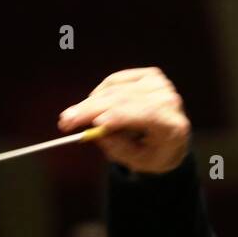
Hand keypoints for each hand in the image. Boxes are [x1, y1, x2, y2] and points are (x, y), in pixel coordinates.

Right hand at [57, 66, 190, 174]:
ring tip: (72, 118)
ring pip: (116, 89)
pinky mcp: (148, 75)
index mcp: (172, 125)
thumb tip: (97, 131)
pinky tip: (90, 106)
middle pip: (125, 100)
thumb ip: (120, 148)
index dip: (117, 116)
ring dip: (90, 103)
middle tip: (65, 121)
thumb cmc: (155, 153)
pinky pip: (115, 81)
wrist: (171, 138)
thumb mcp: (139, 161)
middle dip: (91, 110)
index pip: (144, 115)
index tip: (92, 124)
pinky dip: (99, 93)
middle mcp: (168, 100)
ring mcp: (159, 84)